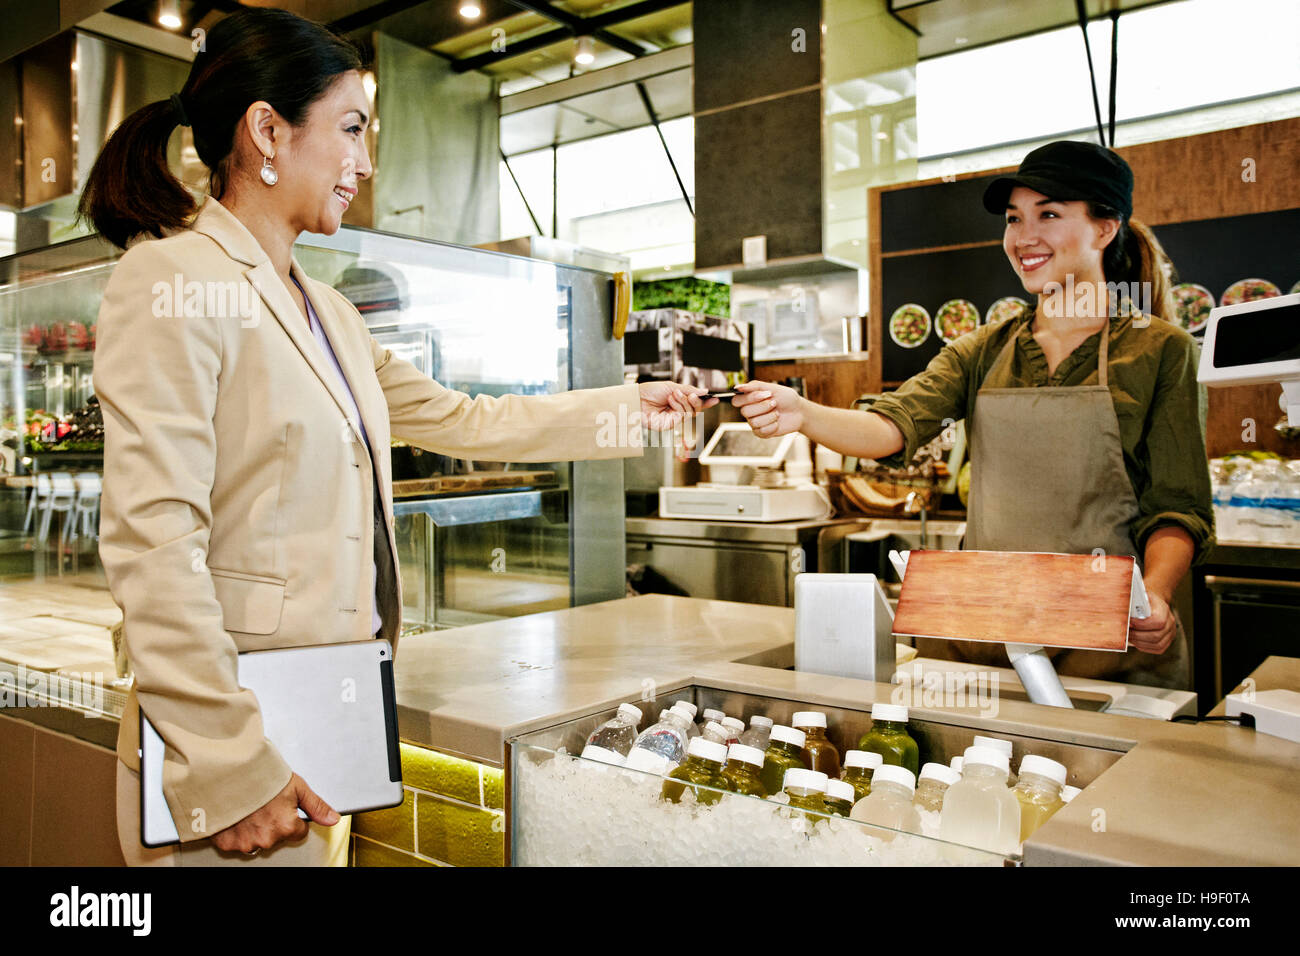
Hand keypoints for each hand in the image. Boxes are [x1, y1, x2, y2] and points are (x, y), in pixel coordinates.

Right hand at [210, 772, 338, 854]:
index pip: (299, 832)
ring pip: (257, 841)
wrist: (230, 772)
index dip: (293, 818)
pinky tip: (237, 816)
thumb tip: (333, 819)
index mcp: (286, 827)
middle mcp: (266, 839)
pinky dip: (236, 832)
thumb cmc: (262, 776)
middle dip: (273, 824)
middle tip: (265, 805)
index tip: (284, 807)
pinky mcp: (227, 843)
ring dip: (254, 829)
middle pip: (277, 837)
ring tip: (250, 809)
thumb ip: (316, 806)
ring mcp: (245, 842)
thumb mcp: (297, 786)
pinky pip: (235, 843)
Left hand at [637, 381, 715, 430]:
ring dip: (684, 402)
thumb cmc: (649, 392)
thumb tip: (704, 391)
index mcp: (678, 401)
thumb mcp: (671, 386)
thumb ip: (688, 390)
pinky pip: (681, 417)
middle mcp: (676, 411)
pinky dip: (678, 407)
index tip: (715, 398)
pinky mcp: (669, 425)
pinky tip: (670, 401)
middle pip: (696, 410)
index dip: (706, 402)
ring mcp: (673, 419)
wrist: (636, 398)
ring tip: (674, 394)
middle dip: (696, 400)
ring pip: (690, 413)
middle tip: (691, 394)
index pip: (695, 404)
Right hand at [733, 380, 803, 436]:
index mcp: (749, 399)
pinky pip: (761, 431)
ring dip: (770, 416)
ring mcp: (754, 422)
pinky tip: (777, 422)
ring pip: (754, 422)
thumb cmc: (786, 398)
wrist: (799, 411)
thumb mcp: (772, 387)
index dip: (750, 398)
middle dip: (763, 407)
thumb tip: (738, 387)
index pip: (737, 400)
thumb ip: (754, 386)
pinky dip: (773, 425)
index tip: (766, 394)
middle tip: (775, 403)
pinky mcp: (761, 432)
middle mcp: (749, 411)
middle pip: (745, 412)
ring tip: (777, 413)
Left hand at [1129, 589, 1175, 653]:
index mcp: (1163, 608)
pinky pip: (1158, 649)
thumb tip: (1119, 607)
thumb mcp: (1137, 596)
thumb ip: (1130, 600)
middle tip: (1125, 633)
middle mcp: (1170, 621)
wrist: (1151, 605)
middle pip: (1156, 635)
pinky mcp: (1167, 641)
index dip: (1142, 624)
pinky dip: (1145, 647)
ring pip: (1157, 644)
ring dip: (1140, 642)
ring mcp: (1170, 632)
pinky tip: (1135, 641)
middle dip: (1137, 635)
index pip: (1158, 621)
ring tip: (1128, 637)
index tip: (1129, 623)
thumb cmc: (1141, 600)